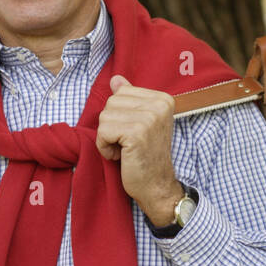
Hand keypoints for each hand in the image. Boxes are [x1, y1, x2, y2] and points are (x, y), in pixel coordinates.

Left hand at [96, 74, 182, 227]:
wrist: (157, 186)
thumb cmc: (146, 155)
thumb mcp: (140, 123)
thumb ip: (129, 99)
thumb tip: (116, 79)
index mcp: (162, 99)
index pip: (121, 93)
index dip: (120, 116)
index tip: (135, 133)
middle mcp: (159, 105)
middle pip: (111, 103)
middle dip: (112, 126)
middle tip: (129, 144)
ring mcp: (149, 118)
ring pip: (104, 116)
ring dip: (107, 138)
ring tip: (125, 150)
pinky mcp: (136, 133)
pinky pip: (103, 131)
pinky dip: (105, 147)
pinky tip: (121, 156)